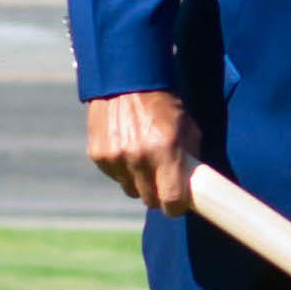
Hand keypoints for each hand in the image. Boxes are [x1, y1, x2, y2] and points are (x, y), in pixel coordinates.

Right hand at [85, 90, 201, 215]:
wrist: (128, 82)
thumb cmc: (166, 106)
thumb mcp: (189, 129)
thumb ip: (190, 160)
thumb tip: (192, 186)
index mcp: (166, 151)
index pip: (170, 199)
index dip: (176, 207)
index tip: (178, 205)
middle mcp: (138, 156)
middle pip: (149, 199)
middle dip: (158, 195)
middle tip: (164, 184)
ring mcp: (115, 156)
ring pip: (130, 189)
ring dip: (139, 182)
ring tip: (145, 162)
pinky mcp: (97, 154)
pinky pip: (114, 176)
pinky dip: (122, 170)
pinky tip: (128, 151)